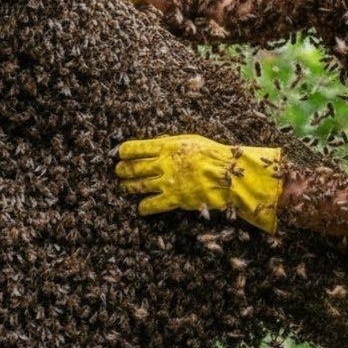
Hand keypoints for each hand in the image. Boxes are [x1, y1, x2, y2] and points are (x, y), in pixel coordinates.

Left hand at [115, 134, 282, 232]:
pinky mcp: (174, 199)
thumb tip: (154, 145)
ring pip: (137, 185)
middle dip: (122, 170)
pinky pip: (150, 205)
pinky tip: (141, 207)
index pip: (134, 148)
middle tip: (119, 171)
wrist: (229, 174)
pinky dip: (143, 207)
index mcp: (166, 147)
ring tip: (124, 186)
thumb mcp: (190, 141)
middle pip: (132, 167)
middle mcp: (163, 164)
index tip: (119, 154)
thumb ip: (170, 144)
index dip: (123, 152)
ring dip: (127, 186)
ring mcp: (167, 182)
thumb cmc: (212, 155)